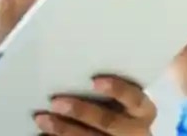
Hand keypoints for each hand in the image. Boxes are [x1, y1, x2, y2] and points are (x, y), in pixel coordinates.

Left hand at [36, 77, 157, 134]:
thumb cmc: (120, 106)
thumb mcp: (123, 96)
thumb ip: (109, 83)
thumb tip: (76, 58)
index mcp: (143, 110)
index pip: (134, 98)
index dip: (117, 89)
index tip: (95, 81)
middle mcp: (135, 131)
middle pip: (109, 122)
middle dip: (81, 112)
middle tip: (56, 101)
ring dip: (64, 129)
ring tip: (42, 118)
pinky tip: (43, 134)